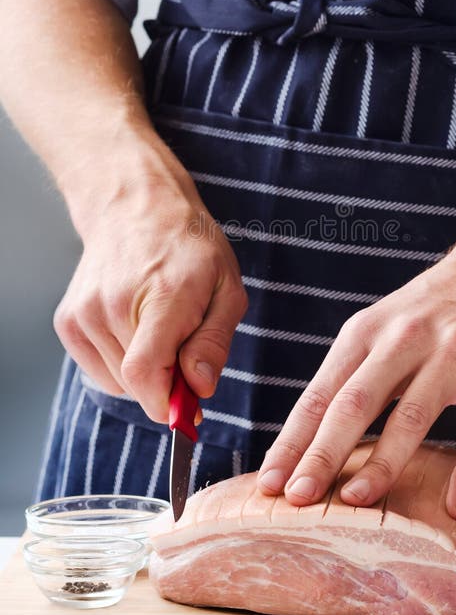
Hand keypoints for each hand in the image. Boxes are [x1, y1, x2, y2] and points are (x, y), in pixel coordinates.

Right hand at [53, 135, 246, 423]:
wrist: (136, 208)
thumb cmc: (189, 248)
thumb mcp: (227, 288)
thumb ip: (215, 342)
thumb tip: (198, 390)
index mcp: (162, 297)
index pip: (145, 374)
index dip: (167, 404)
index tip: (189, 406)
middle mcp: (114, 306)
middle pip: (136, 385)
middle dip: (166, 383)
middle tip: (184, 348)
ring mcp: (85, 314)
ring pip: (118, 383)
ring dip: (144, 372)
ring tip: (158, 328)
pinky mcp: (69, 322)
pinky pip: (99, 371)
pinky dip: (121, 364)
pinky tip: (135, 329)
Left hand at [255, 155, 455, 520]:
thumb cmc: (428, 311)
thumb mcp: (378, 327)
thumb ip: (349, 377)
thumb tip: (305, 442)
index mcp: (365, 332)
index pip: (319, 394)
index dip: (292, 440)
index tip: (269, 482)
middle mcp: (405, 340)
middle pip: (355, 403)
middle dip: (323, 453)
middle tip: (298, 496)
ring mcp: (454, 354)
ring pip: (411, 417)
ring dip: (383, 463)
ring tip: (357, 501)